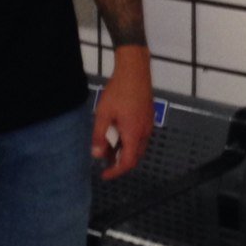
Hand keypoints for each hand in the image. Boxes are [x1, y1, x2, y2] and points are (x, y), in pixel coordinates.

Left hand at [91, 44, 152, 180]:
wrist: (135, 71)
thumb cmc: (119, 91)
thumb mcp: (103, 114)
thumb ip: (99, 136)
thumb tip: (96, 154)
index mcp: (133, 133)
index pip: (127, 162)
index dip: (116, 172)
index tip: (105, 174)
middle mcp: (144, 132)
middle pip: (134, 157)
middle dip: (119, 162)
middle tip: (104, 160)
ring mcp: (148, 124)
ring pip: (138, 146)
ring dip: (124, 151)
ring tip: (107, 144)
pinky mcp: (148, 117)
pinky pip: (140, 136)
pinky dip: (129, 141)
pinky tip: (117, 132)